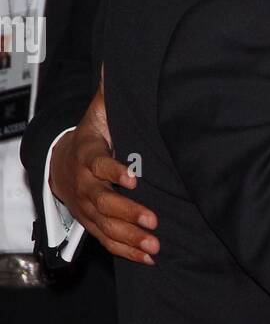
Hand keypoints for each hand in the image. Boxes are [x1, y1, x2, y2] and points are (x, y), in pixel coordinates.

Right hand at [49, 71, 159, 264]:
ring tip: (155, 243)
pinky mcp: (93, 224)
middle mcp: (86, 185)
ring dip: (130, 236)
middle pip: (104, 201)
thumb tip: (119, 65)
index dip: (115, 171)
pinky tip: (149, 258)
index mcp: (87, 155)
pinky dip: (127, 251)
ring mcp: (88, 208)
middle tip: (154, 219)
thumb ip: (112, 94)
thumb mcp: (100, 113)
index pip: (99, 163)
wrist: (60, 164)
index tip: (134, 177)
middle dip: (129, 212)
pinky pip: (107, 241)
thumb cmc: (90, 137)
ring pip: (107, 226)